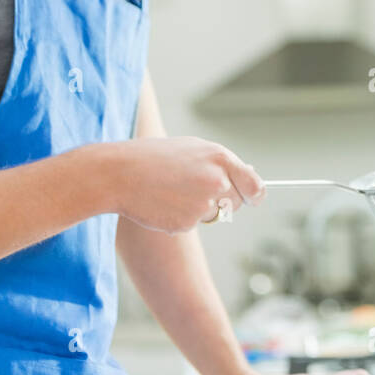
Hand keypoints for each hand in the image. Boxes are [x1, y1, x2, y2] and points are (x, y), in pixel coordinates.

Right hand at [108, 136, 265, 232]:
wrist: (118, 173)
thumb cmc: (155, 157)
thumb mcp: (193, 149)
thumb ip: (222, 163)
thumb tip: (251, 174)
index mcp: (221, 158)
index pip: (255, 186)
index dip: (255, 195)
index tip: (253, 198)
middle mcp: (217, 181)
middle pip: (236, 203)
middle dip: (222, 200)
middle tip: (194, 189)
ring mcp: (202, 204)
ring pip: (213, 214)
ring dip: (198, 209)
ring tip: (172, 191)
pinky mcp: (186, 223)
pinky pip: (191, 224)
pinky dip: (179, 218)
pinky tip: (162, 203)